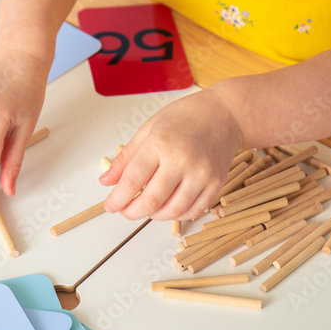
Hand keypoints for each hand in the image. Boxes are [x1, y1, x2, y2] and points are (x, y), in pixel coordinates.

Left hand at [99, 88, 241, 220]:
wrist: (224, 114)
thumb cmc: (185, 117)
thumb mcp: (148, 129)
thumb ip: (126, 158)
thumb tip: (106, 181)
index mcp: (160, 143)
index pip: (133, 180)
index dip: (118, 199)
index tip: (111, 206)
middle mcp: (182, 160)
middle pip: (151, 201)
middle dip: (132, 212)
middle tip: (125, 211)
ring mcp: (202, 173)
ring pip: (173, 211)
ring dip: (154, 216)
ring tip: (146, 208)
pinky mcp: (217, 183)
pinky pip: (194, 210)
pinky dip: (177, 215)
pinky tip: (168, 207)